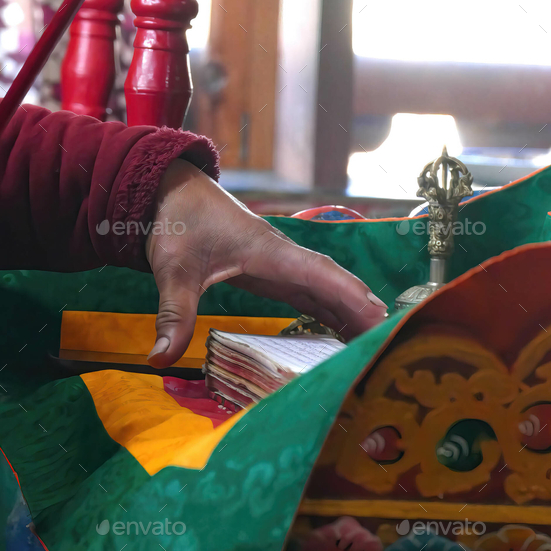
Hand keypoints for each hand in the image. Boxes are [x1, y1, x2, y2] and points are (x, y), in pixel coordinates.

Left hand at [145, 160, 386, 368]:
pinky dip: (328, 310)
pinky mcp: (269, 272)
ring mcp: (277, 264)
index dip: (348, 294)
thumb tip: (160, 359)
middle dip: (360, 309)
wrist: (169, 191)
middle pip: (331, 282)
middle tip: (390, 339)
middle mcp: (281, 256)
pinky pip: (307, 293)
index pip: (318, 273)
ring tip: (376, 342)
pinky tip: (342, 329)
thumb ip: (174, 313)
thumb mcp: (173, 268)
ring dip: (348, 311)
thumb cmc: (178, 221)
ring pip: (323, 288)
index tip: (376, 314)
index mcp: (267, 250)